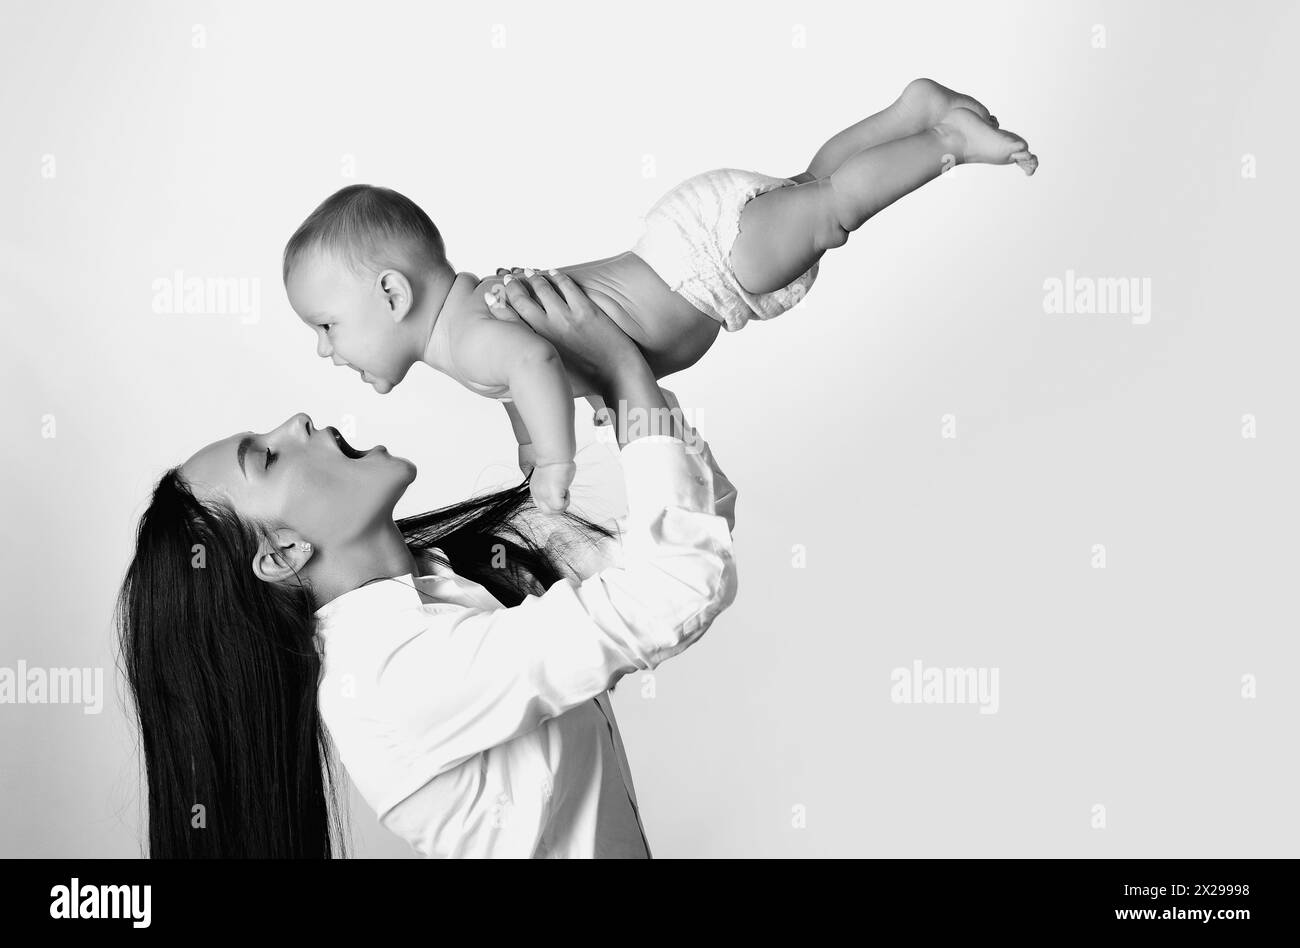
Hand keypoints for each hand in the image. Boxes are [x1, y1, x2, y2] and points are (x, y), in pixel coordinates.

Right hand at [486, 268, 642, 393]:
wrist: (615, 376)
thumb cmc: (585, 383)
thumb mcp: (553, 377)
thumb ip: (536, 368)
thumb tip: (524, 367)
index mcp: (537, 345)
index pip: (510, 320)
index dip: (497, 305)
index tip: (489, 296)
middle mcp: (548, 328)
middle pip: (522, 300)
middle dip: (512, 286)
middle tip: (506, 277)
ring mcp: (567, 317)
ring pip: (543, 289)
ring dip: (533, 278)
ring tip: (526, 271)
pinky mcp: (585, 309)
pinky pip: (567, 286)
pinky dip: (557, 277)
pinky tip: (552, 272)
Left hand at [528, 460, 576, 513]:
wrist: (554, 455)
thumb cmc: (556, 460)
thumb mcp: (550, 475)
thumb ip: (552, 484)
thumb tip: (560, 487)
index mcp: (535, 488)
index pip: (542, 504)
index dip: (552, 502)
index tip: (559, 492)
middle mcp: (537, 493)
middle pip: (547, 511)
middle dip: (557, 506)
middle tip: (564, 494)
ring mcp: (543, 495)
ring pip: (553, 512)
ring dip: (563, 504)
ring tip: (565, 491)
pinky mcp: (552, 495)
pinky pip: (560, 507)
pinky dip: (566, 501)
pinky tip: (566, 490)